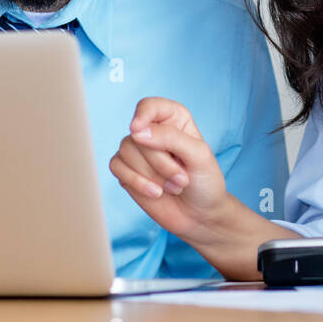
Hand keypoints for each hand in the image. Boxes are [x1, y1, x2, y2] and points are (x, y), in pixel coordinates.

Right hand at [108, 97, 230, 244]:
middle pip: (138, 135)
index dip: (142, 115)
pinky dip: (137, 182)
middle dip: (160, 162)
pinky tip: (156, 193)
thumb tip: (136, 131)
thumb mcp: (198, 155)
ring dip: (152, 175)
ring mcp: (137, 152)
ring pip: (126, 152)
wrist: (201, 215)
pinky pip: (117, 168)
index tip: (137, 129)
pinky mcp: (127, 172)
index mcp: (173, 119)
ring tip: (174, 187)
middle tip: (182, 179)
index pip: (149, 106)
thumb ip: (170, 138)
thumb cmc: (205, 182)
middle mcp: (152, 132)